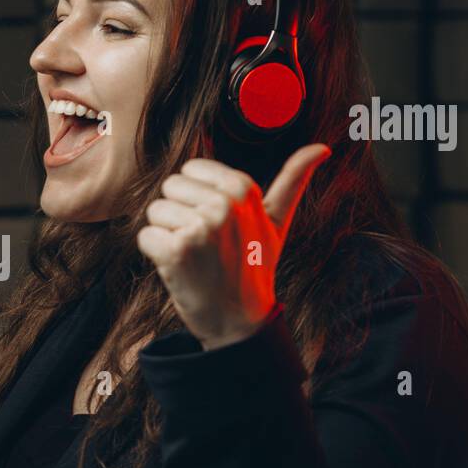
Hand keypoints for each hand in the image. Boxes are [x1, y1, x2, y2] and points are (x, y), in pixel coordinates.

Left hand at [137, 143, 331, 349]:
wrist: (240, 320)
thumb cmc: (255, 266)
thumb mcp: (277, 221)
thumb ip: (293, 180)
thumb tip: (321, 148)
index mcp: (243, 188)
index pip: (189, 171)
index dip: (195, 198)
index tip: (217, 225)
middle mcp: (223, 204)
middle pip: (169, 188)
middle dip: (180, 215)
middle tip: (205, 245)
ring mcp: (200, 227)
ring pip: (155, 212)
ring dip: (167, 235)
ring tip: (194, 256)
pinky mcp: (175, 251)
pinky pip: (145, 237)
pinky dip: (155, 255)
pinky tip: (180, 269)